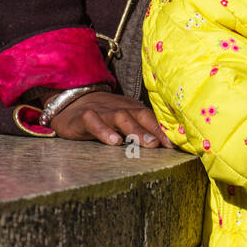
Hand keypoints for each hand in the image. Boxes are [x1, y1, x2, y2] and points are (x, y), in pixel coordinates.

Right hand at [49, 90, 172, 147]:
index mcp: (131, 110)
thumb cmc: (103, 116)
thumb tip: (165, 144)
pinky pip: (94, 122)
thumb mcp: (122, 121)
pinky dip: (104, 130)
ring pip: (120, 117)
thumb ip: (140, 129)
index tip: (175, 145)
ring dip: (133, 130)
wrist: (70, 101)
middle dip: (152, 129)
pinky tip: (113, 141)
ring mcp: (102, 112)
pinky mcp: (84, 117)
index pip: (151, 118)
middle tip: (162, 144)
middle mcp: (120, 109)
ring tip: (143, 144)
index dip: (163, 130)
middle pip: (139, 115)